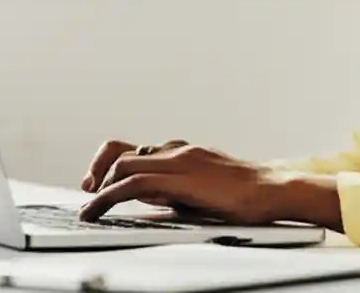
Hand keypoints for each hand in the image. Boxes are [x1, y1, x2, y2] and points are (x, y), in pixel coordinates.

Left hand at [78, 142, 285, 223]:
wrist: (271, 190)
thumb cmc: (243, 195)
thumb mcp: (201, 189)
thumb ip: (174, 188)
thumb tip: (147, 198)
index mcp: (182, 152)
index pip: (135, 151)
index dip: (109, 164)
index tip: (97, 184)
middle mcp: (177, 150)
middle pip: (121, 151)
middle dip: (97, 174)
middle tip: (88, 195)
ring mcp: (179, 161)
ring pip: (123, 165)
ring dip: (99, 188)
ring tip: (89, 209)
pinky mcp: (181, 177)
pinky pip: (134, 183)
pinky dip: (109, 196)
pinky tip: (99, 209)